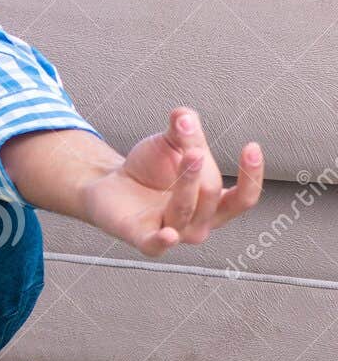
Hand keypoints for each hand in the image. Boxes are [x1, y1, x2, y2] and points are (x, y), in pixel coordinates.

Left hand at [78, 107, 262, 257]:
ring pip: (185, 210)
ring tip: (189, 154)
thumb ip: (182, 130)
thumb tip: (184, 114)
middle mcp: (198, 223)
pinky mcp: (142, 238)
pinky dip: (162, 241)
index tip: (251, 147)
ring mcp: (172, 232)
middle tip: (192, 144)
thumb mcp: (168, 144)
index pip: (243, 199)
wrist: (109, 183)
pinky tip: (168, 234)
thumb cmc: (148, 169)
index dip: (251, 176)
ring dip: (187, 182)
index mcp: (213, 205)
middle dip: (202, 167)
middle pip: (210, 195)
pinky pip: (156, 245)